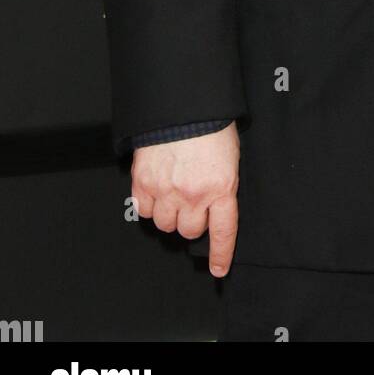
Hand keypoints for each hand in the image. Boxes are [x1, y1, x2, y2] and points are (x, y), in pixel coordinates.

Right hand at [131, 122, 239, 276]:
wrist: (182, 105)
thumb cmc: (210, 126)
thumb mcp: (230, 157)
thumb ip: (222, 185)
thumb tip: (214, 207)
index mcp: (221, 187)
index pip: (223, 232)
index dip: (221, 254)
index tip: (219, 269)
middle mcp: (193, 194)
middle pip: (189, 230)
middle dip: (191, 220)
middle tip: (191, 202)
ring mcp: (166, 190)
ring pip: (164, 224)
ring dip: (169, 213)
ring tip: (173, 192)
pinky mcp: (143, 182)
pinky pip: (143, 210)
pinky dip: (149, 204)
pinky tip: (156, 187)